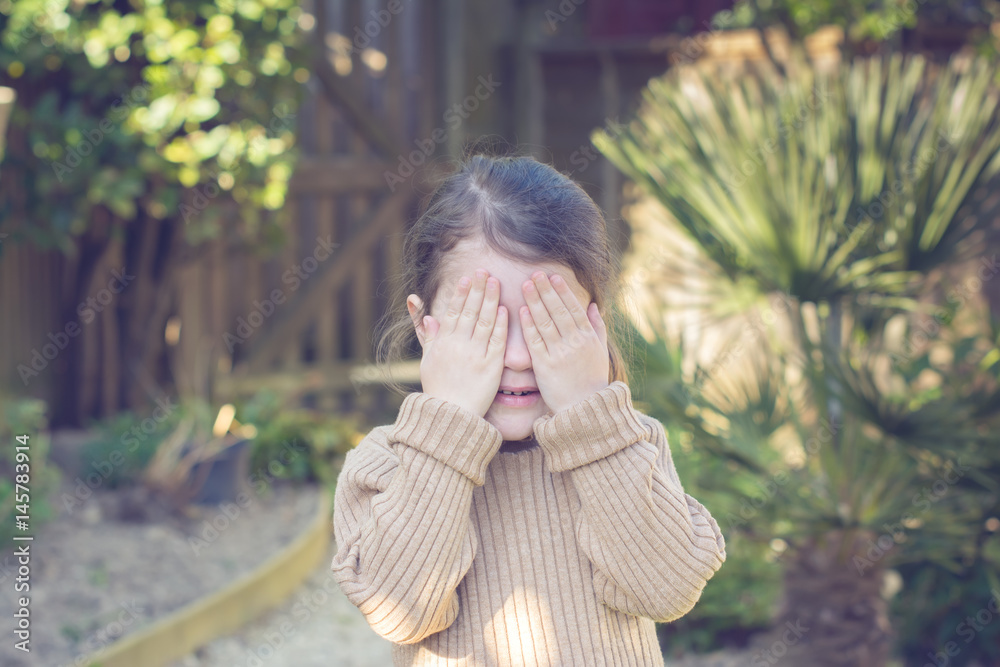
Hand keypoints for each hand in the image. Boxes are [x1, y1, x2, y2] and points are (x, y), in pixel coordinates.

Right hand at [415, 269, 506, 416]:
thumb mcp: (426, 359)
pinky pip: (497, 341)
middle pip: (470, 311)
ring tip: (496, 283)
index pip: (453, 311)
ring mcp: (475, 355)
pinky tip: (505, 309)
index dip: (461, 294)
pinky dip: (501, 324)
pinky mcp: (491, 366)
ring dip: (491, 300)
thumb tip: (422, 311)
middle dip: (477, 289)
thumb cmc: (438, 387)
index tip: (467, 278)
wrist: (450, 415)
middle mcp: (458, 345)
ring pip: (485, 321)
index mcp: (443, 342)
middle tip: (484, 271)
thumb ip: (427, 334)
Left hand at [519, 271, 609, 413]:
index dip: (563, 291)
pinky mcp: (544, 366)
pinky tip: (522, 311)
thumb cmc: (592, 380)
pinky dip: (528, 325)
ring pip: (545, 322)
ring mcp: (559, 353)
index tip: (553, 276)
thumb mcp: (601, 352)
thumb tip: (593, 305)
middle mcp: (574, 343)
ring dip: (535, 301)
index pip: (574, 308)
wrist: (584, 409)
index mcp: (588, 338)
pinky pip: (535, 341)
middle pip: (558, 311)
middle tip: (535, 274)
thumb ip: (597, 327)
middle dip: (546, 290)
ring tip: (526, 285)